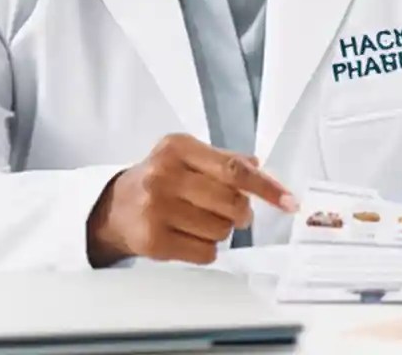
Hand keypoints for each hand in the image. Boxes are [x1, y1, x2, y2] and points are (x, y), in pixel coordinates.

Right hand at [86, 134, 297, 266]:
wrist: (114, 208)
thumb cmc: (156, 180)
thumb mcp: (184, 157)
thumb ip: (223, 160)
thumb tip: (259, 167)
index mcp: (177, 148)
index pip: (233, 169)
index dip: (265, 187)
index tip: (288, 200)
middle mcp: (164, 176)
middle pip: (231, 202)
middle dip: (241, 212)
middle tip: (235, 213)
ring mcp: (156, 210)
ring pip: (220, 230)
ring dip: (220, 231)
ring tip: (200, 221)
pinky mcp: (153, 241)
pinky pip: (205, 252)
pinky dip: (207, 249)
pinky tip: (190, 236)